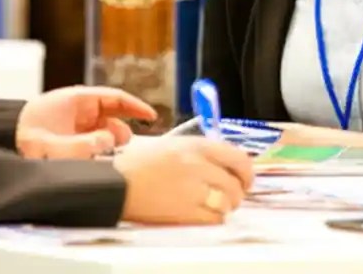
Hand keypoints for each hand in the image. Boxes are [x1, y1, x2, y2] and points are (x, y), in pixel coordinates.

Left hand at [15, 86, 156, 159]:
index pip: (115, 98)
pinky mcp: (69, 136)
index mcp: (77, 99)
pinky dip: (98, 149)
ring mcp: (74, 123)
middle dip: (120, 131)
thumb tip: (112, 139)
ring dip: (108, 143)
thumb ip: (86, 144)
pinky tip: (94, 160)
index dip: (136, 107)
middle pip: (112, 117)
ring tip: (103, 157)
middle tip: (120, 148)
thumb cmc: (22, 138)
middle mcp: (78, 110)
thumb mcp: (55, 144)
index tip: (152, 117)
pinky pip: (92, 141)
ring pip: (103, 131)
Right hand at [112, 137, 254, 224]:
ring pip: (228, 201)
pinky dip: (214, 218)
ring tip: (216, 205)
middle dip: (238, 192)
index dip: (247, 172)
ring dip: (226, 206)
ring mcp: (192, 189)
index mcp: (196, 146)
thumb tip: (224, 164)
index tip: (246, 179)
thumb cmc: (138, 163)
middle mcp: (198, 165)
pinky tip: (205, 214)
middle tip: (232, 196)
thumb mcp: (172, 145)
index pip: (238, 158)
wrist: (115, 183)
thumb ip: (200, 152)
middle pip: (236, 183)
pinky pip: (214, 218)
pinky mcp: (184, 211)